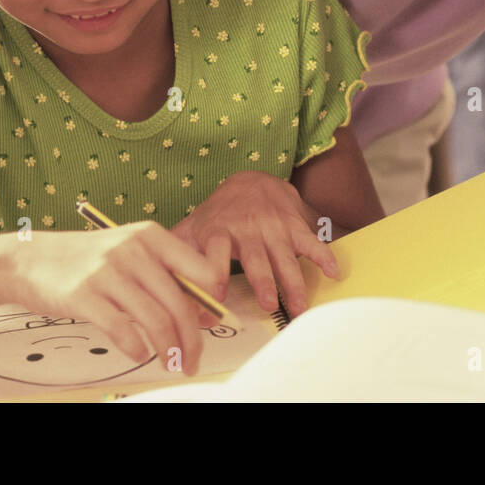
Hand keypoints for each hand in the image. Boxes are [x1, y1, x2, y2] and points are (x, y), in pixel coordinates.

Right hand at [15, 222, 221, 375]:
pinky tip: (140, 355)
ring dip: (168, 350)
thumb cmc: (86, 260)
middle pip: (179, 303)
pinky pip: (123, 330)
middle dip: (192, 340)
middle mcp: (132, 250)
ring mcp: (107, 272)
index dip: (212, 301)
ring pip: (155, 321)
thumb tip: (201, 311)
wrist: (30, 259)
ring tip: (171, 363)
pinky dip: (137, 349)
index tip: (213, 323)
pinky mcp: (84, 296)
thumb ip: (161, 273)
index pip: (199, 269)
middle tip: (193, 360)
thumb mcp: (127, 250)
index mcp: (150, 235)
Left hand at [171, 170, 338, 316]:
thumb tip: (151, 273)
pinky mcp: (294, 224)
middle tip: (269, 304)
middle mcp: (247, 229)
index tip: (216, 295)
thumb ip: (176, 248)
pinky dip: (323, 255)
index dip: (215, 272)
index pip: (214, 253)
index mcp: (218, 232)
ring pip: (285, 256)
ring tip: (299, 305)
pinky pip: (310, 240)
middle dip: (263, 281)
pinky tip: (333, 272)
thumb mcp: (194, 225)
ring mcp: (273, 227)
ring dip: (294, 280)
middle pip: (256, 258)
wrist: (252, 178)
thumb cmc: (219, 212)